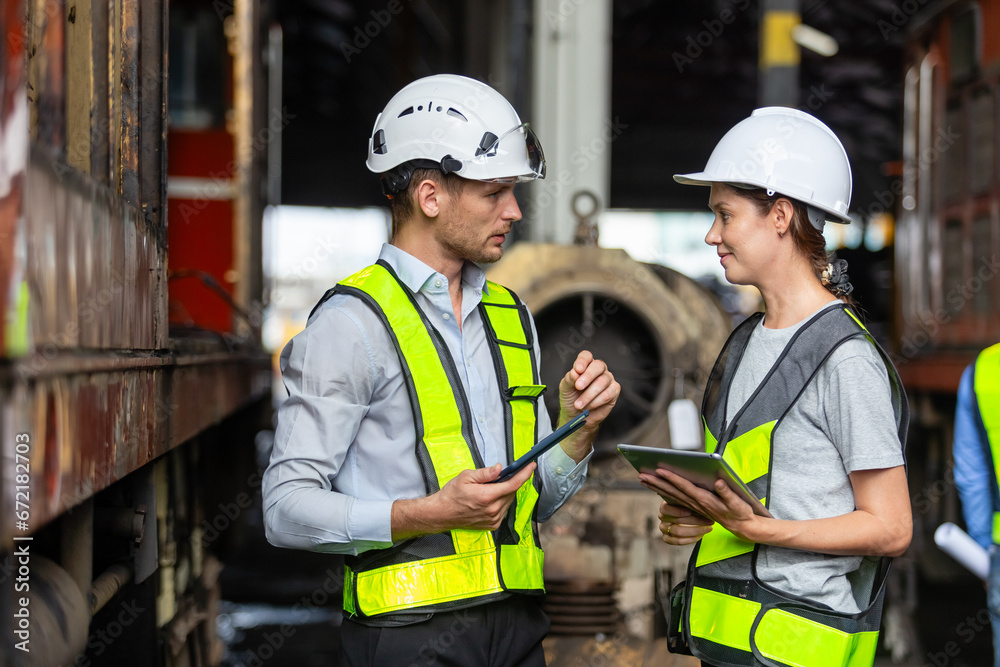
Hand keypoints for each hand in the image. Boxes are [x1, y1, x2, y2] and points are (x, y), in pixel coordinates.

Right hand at [392, 462, 535, 538]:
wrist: (442, 513)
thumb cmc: (452, 494)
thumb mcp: (466, 476)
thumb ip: (485, 473)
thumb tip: (500, 469)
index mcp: (487, 496)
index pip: (513, 484)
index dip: (524, 474)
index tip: (531, 466)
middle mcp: (493, 510)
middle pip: (512, 492)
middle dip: (512, 481)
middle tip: (505, 475)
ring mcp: (493, 519)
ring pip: (508, 501)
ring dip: (506, 492)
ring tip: (493, 487)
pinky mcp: (492, 525)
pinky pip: (503, 510)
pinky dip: (502, 502)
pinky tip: (491, 498)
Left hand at [557, 351, 619, 452]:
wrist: (577, 416)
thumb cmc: (571, 399)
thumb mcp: (565, 389)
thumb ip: (569, 379)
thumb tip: (575, 372)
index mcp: (586, 365)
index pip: (586, 356)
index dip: (583, 361)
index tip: (578, 369)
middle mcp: (598, 370)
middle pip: (598, 366)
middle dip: (587, 377)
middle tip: (578, 387)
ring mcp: (608, 380)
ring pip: (602, 382)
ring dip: (589, 394)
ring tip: (579, 404)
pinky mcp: (614, 391)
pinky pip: (608, 394)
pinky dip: (596, 401)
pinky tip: (589, 406)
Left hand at [640, 467, 761, 542]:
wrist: (742, 527)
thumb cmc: (740, 513)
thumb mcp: (737, 503)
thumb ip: (727, 493)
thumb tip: (718, 482)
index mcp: (704, 500)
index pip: (684, 487)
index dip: (672, 478)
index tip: (659, 470)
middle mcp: (696, 503)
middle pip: (672, 491)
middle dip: (656, 482)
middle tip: (641, 475)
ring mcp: (694, 505)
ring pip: (671, 495)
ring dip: (657, 487)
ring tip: (643, 479)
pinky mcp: (694, 506)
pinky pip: (676, 499)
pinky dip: (664, 492)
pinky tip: (656, 488)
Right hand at [657, 501, 712, 545]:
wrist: (690, 519)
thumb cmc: (691, 507)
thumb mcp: (690, 501)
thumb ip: (692, 499)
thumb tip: (703, 490)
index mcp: (665, 506)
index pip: (665, 509)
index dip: (677, 511)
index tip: (689, 512)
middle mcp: (662, 518)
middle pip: (676, 521)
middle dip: (695, 520)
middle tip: (710, 520)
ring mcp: (664, 529)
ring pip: (677, 532)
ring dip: (695, 530)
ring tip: (708, 528)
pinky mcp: (667, 539)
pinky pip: (678, 541)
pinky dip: (691, 539)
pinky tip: (701, 535)